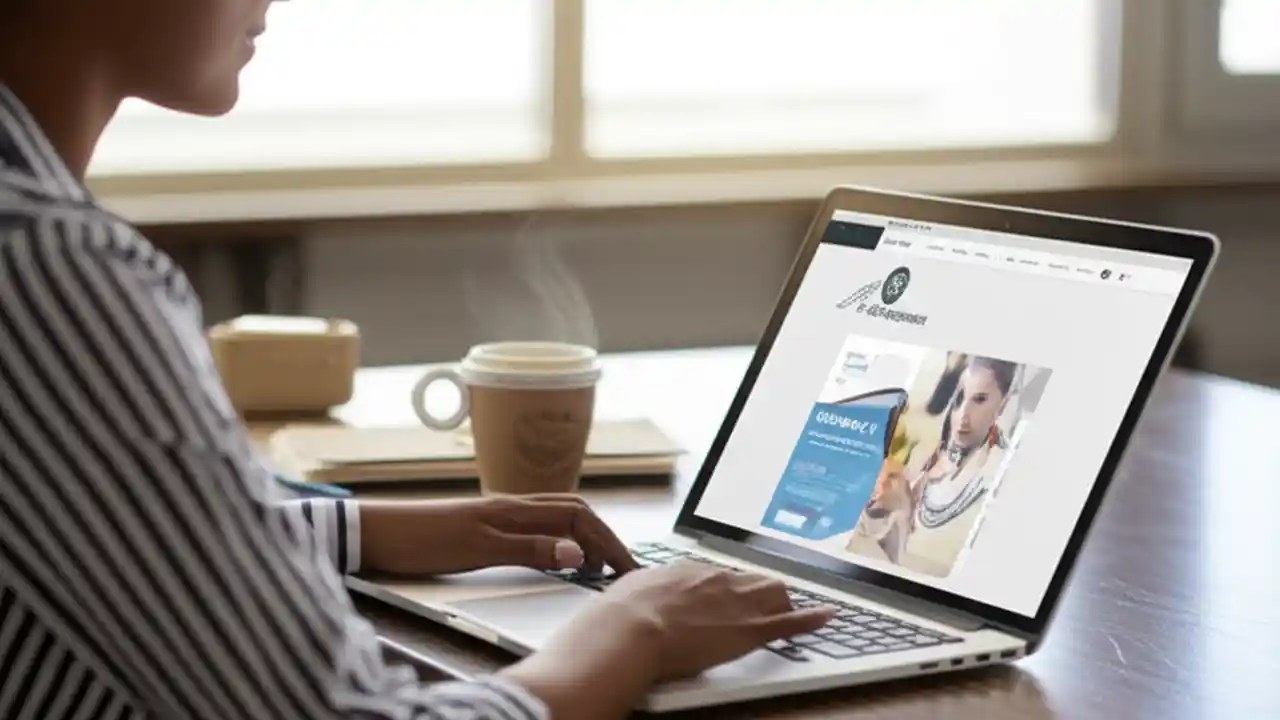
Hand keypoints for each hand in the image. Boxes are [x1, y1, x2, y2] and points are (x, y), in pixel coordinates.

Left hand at [358, 494, 637, 575]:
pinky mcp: (486, 526)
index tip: (625, 567)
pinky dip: (559, 540)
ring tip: (598, 564)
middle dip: (603, 536)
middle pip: (573, 512)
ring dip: (583, 536)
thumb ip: (528, 549)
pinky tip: (556, 557)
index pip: (578, 517)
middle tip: (621, 567)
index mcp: (515, 509)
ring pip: (556, 518)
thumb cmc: (424, 539)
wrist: (379, 532)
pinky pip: (536, 527)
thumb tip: (577, 551)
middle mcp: (512, 506)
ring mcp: (499, 515)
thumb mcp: (479, 549)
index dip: (606, 540)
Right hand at [595, 561, 836, 679]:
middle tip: (754, 612)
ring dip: (780, 604)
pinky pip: (789, 621)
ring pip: (774, 593)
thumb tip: (637, 592)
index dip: (725, 591)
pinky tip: (827, 616)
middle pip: (751, 580)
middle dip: (757, 595)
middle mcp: (717, 580)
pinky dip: (811, 619)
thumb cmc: (621, 616)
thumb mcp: (629, 593)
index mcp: (688, 571)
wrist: (631, 629)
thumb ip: (642, 592)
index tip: (724, 600)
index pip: (719, 577)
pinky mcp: (750, 630)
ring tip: (785, 615)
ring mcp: (736, 603)